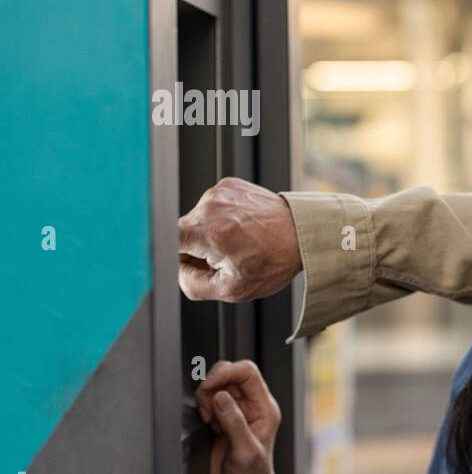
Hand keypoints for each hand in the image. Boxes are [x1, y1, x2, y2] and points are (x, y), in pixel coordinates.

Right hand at [178, 177, 302, 301]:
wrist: (302, 233)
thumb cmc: (274, 261)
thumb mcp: (233, 288)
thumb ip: (194, 285)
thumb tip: (176, 271)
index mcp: (212, 235)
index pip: (167, 242)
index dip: (177, 258)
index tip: (194, 263)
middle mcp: (212, 208)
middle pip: (182, 231)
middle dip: (195, 248)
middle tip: (224, 256)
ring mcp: (220, 192)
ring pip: (196, 218)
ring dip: (208, 231)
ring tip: (238, 240)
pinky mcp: (228, 184)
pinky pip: (211, 205)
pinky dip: (220, 217)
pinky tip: (241, 226)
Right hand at [196, 360, 281, 473]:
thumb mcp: (245, 452)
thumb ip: (234, 422)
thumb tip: (221, 396)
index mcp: (264, 408)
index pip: (247, 372)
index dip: (226, 373)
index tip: (210, 386)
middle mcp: (252, 406)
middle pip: (230, 373)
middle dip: (212, 385)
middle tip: (208, 409)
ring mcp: (237, 412)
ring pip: (217, 385)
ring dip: (206, 397)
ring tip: (210, 420)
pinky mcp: (223, 419)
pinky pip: (210, 399)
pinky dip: (203, 406)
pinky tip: (209, 424)